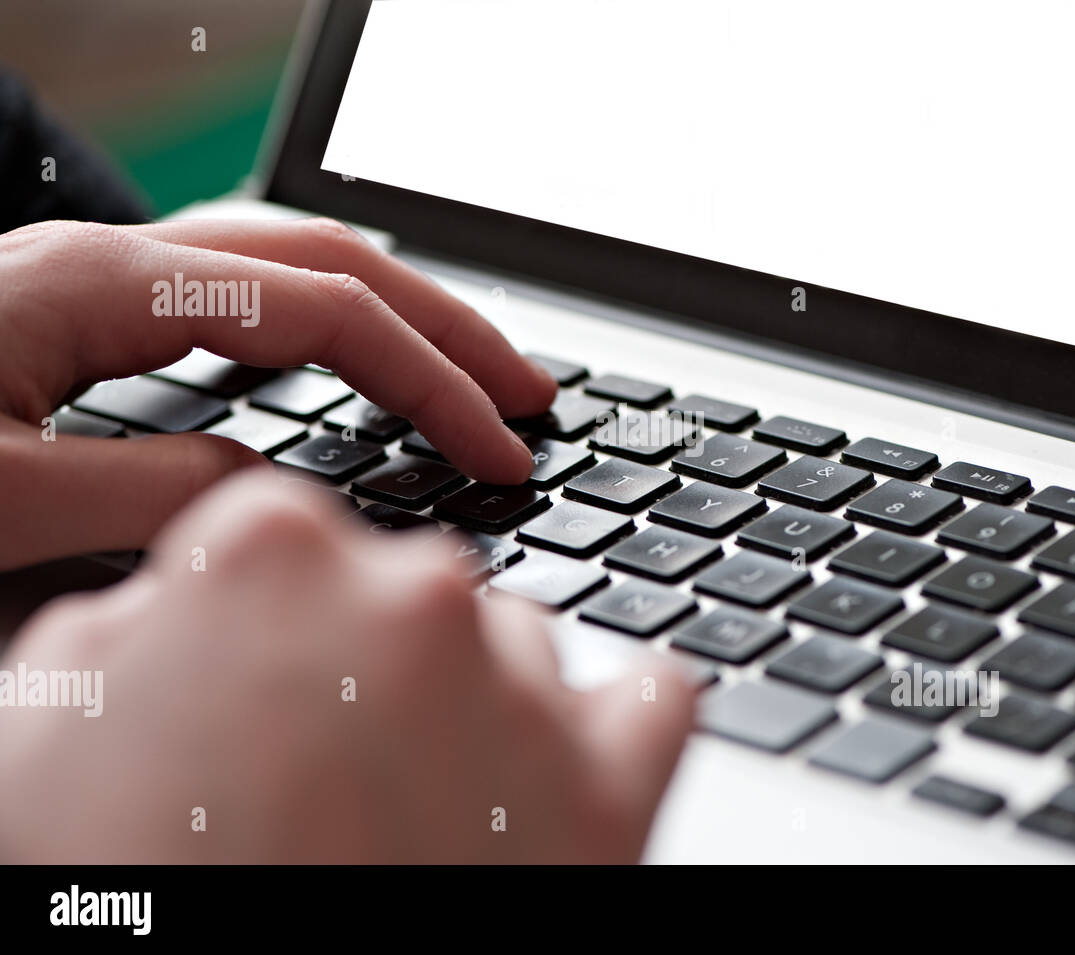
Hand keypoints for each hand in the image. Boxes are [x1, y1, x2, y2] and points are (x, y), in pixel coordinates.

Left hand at [0, 218, 556, 569]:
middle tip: (526, 390)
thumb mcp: (7, 501)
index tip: (499, 448)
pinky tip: (336, 356)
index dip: (435, 381)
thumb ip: (156, 495)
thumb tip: (278, 493)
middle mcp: (113, 259)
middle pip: (330, 261)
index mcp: (105, 284)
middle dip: (445, 326)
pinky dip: (320, 323)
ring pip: (288, 265)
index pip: (329, 313)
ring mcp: (97, 277)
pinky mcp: (80, 310)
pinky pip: (240, 294)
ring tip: (457, 365)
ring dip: (390, 311)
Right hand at [0, 473, 694, 862]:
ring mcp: (523, 691)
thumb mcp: (48, 737)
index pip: (291, 534)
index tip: (259, 673)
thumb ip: (137, 630)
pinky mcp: (612, 789)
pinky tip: (560, 772)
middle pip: (411, 591)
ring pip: (520, 645)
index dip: (265, 616)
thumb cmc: (143, 887)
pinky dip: (615, 725)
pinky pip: (651, 700)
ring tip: (419, 808)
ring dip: (479, 704)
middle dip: (371, 660)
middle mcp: (415, 598)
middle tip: (325, 766)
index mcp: (271, 559)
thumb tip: (188, 609)